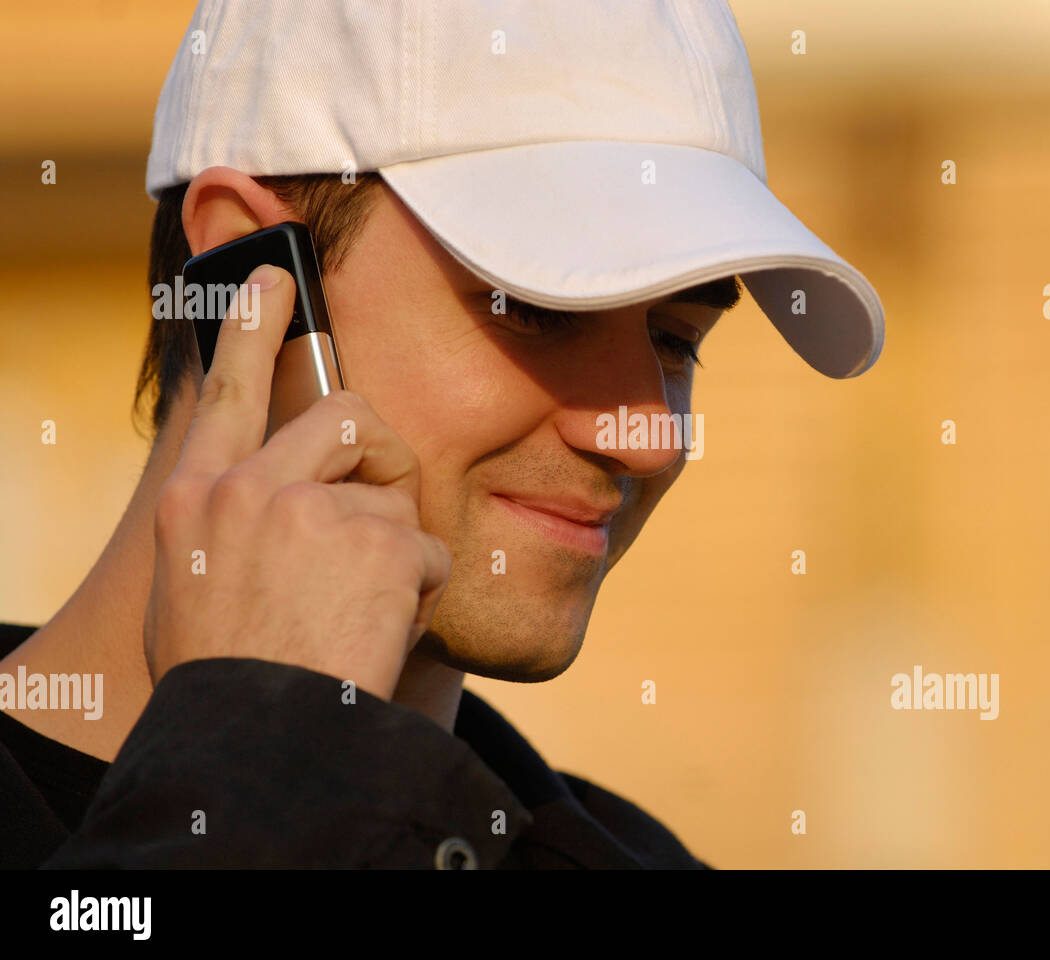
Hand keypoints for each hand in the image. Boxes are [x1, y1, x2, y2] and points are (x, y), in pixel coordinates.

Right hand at [143, 263, 450, 699]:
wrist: (255, 739)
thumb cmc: (231, 677)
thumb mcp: (194, 589)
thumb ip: (228, 530)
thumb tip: (272, 502)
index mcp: (197, 501)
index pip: (228, 391)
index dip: (250, 328)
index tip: (268, 279)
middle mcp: (247, 490)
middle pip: (344, 416)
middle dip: (377, 453)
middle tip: (379, 507)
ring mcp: (310, 509)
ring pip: (392, 488)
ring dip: (393, 542)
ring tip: (362, 602)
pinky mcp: (374, 538)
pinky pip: (425, 549)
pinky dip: (417, 592)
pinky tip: (379, 631)